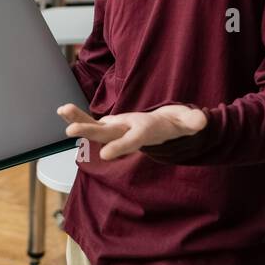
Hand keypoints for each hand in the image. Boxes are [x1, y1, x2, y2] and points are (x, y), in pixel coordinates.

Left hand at [57, 103, 206, 160]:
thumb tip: (202, 120)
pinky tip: (62, 110)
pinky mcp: (111, 125)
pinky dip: (77, 116)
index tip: (106, 154)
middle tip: (70, 132)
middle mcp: (128, 135)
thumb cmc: (178, 126)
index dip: (121, 147)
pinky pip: (92, 121)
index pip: (133, 141)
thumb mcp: (188, 123)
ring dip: (78, 122)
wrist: (165, 134)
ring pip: (95, 129)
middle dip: (89, 132)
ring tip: (61, 111)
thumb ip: (193, 122)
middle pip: (107, 136)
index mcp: (146, 134)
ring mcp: (117, 131)